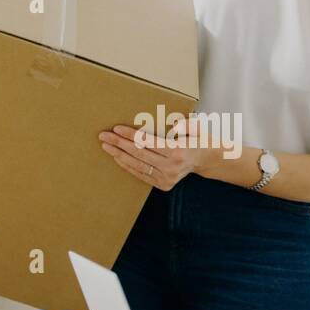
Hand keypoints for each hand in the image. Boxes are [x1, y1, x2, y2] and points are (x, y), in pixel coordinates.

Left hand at [98, 117, 215, 191]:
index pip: (148, 142)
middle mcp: (171, 167)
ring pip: (137, 165)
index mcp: (178, 152)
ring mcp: (166, 178)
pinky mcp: (163, 184)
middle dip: (119, 143)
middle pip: (139, 153)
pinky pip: (141, 174)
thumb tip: (174, 126)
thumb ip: (186, 125)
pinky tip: (117, 157)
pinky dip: (127, 166)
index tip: (117, 128)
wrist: (205, 159)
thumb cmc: (198, 139)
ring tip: (106, 146)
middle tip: (104, 135)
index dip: (131, 135)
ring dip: (119, 155)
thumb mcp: (196, 127)